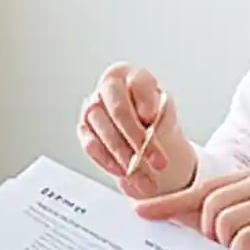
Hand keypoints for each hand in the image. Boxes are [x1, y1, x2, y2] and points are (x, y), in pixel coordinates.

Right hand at [78, 62, 196, 197]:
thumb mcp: (165, 110)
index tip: (152, 118)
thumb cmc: (153, 113)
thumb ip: (161, 114)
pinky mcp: (84, 128)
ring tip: (143, 175)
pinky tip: (123, 171)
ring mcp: (93, 106)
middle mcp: (109, 86)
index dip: (145, 101)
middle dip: (137, 138)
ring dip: (125, 155)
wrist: (142, 127)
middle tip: (156, 160)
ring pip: (104, 130)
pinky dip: (108, 160)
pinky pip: (91, 144)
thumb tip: (149, 124)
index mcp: (130, 74)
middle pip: (119, 110)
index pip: (137, 83)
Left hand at [132, 166, 249, 249]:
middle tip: (223, 246)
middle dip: (205, 231)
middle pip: (206, 204)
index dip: (170, 202)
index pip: (202, 188)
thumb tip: (191, 225)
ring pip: (222, 221)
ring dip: (225, 242)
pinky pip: (244, 238)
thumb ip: (236, 212)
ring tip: (245, 249)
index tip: (142, 212)